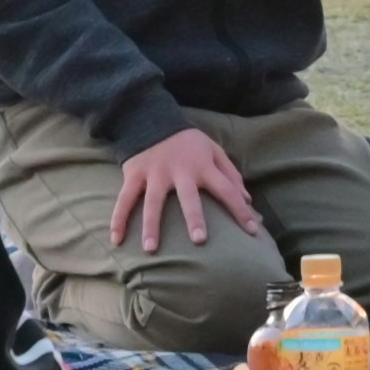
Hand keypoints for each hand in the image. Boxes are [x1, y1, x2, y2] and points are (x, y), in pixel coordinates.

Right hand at [114, 124, 260, 250]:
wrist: (151, 120)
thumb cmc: (188, 143)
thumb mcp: (213, 150)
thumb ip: (230, 174)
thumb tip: (247, 200)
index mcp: (202, 166)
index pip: (226, 189)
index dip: (240, 210)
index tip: (253, 231)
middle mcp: (179, 171)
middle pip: (188, 197)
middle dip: (194, 217)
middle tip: (199, 240)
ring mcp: (154, 174)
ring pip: (152, 202)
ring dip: (151, 225)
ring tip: (151, 249)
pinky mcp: (134, 174)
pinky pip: (125, 199)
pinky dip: (118, 219)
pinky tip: (116, 239)